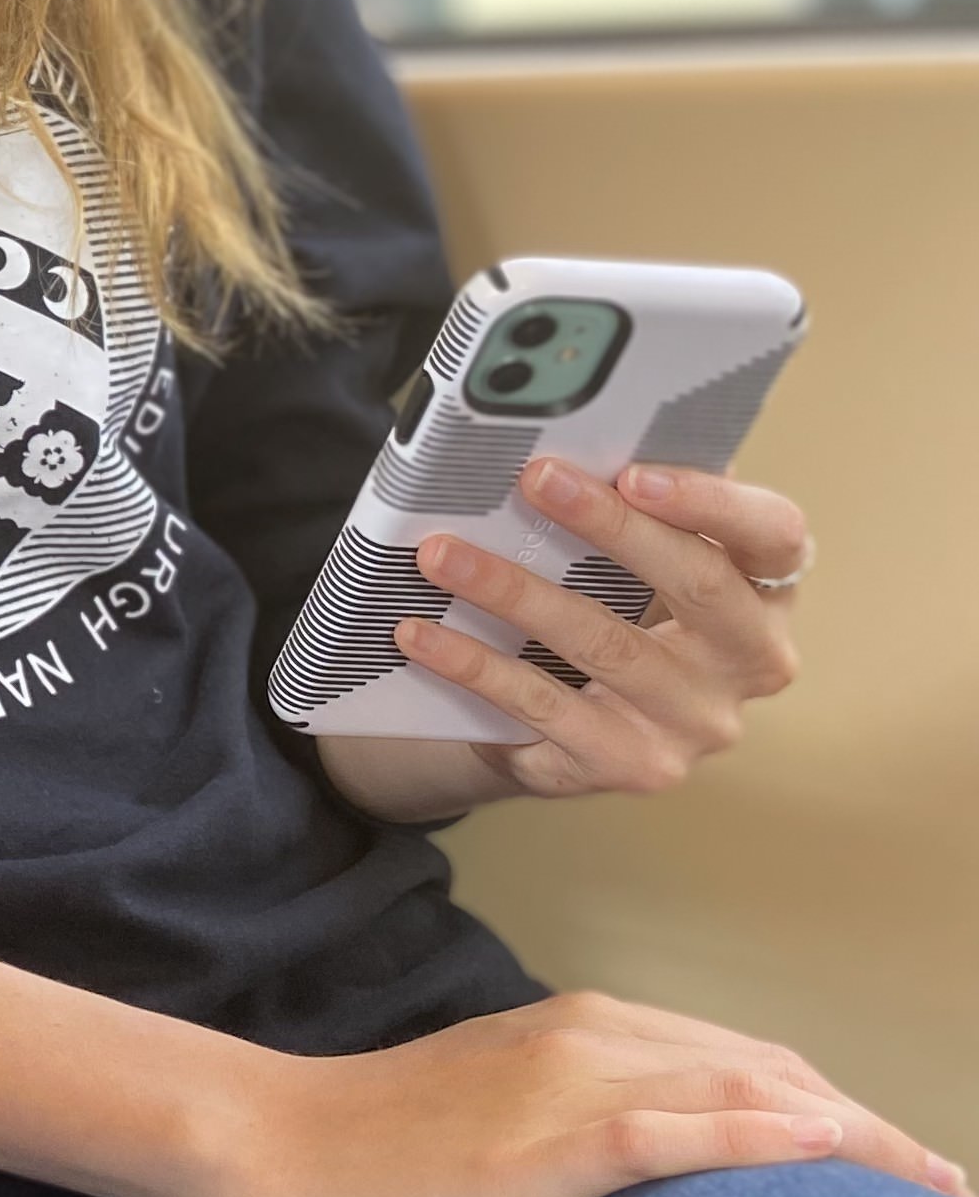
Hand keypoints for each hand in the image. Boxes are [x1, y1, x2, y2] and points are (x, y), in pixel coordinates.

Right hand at [208, 990, 968, 1196]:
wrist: (280, 1140)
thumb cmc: (382, 1139)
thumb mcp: (502, 1110)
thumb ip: (589, 1111)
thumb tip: (666, 1147)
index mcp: (584, 1030)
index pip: (750, 1065)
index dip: (843, 1112)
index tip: (909, 1169)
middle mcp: (590, 1039)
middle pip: (769, 1077)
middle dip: (874, 1134)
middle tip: (948, 1194)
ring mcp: (564, 1085)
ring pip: (737, 1095)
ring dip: (849, 1138)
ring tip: (928, 1188)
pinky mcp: (539, 1142)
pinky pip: (662, 1130)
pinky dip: (746, 1135)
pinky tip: (812, 1147)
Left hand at [339, 461, 806, 818]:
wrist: (583, 730)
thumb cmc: (619, 612)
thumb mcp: (642, 562)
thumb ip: (636, 503)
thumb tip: (577, 430)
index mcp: (766, 591)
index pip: (775, 535)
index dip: (714, 501)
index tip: (636, 470)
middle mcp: (752, 662)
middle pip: (699, 586)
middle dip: (612, 527)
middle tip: (533, 480)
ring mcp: (697, 722)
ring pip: (605, 645)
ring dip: (514, 591)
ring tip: (441, 554)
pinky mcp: (632, 765)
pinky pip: (543, 706)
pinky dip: (475, 665)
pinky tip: (421, 633)